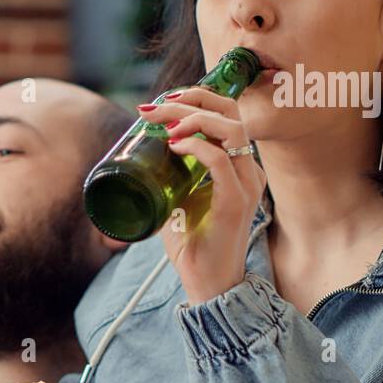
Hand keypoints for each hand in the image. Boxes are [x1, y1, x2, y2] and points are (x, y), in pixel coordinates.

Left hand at [140, 87, 266, 303]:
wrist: (208, 283)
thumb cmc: (194, 244)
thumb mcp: (178, 199)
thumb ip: (168, 176)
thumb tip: (135, 155)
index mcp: (237, 165)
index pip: (226, 114)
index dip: (196, 98)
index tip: (162, 101)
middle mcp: (247, 170)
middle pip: (230, 112)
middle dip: (191, 99)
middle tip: (156, 106)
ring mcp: (245, 184)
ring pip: (229, 128)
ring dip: (191, 118)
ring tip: (162, 122)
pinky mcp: (236, 202)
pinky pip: (220, 161)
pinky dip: (196, 146)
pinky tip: (173, 145)